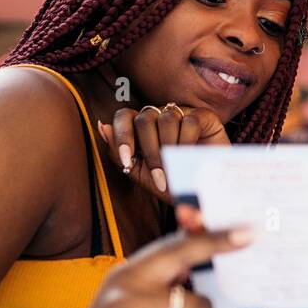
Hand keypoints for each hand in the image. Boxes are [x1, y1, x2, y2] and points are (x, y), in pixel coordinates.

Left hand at [96, 104, 228, 203]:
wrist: (205, 193)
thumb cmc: (174, 182)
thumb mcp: (141, 174)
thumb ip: (119, 153)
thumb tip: (102, 126)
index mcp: (142, 128)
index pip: (124, 117)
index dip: (122, 136)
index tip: (127, 160)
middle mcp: (160, 116)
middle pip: (144, 118)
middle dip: (149, 150)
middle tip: (160, 174)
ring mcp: (182, 114)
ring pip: (166, 118)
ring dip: (169, 147)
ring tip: (176, 166)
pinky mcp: (204, 117)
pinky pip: (189, 121)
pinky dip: (187, 142)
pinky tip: (191, 155)